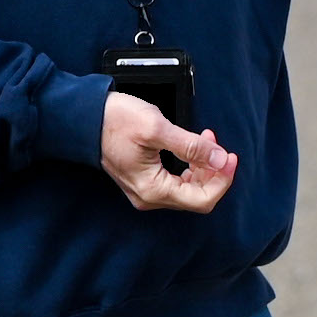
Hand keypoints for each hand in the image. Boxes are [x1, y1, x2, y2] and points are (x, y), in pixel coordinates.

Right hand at [99, 92, 236, 214]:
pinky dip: (191, 166)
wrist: (85, 117)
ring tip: (205, 139)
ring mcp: (146, 190)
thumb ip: (192, 147)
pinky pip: (177, 181)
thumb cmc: (115, 121)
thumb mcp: (158, 129)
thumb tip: (221, 160)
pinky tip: (193, 147)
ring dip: (204, 166)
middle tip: (215, 141)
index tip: (230, 156)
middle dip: (214, 170)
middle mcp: (150, 197)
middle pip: (197, 196)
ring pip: (189, 189)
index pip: (202, 200)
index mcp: (154, 190)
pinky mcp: (145, 179)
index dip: (223, 180)